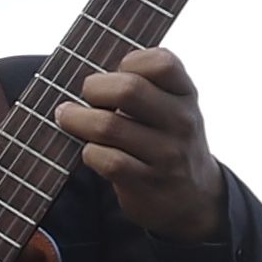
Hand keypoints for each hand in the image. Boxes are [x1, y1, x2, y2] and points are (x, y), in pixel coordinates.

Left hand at [47, 44, 234, 239]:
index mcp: (186, 95)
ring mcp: (166, 155)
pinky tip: (90, 150)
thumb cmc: (168, 140)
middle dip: (94, 87)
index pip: (162, 63)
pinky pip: (106, 160)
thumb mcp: (173, 107)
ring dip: (77, 119)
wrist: (193, 199)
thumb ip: (146, 84)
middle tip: (85, 94)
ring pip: (109, 126)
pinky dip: (89, 152)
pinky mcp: (147, 183)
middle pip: (128, 89)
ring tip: (68, 117)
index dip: (130, 61)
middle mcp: (181, 122)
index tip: (116, 72)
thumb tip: (90, 76)